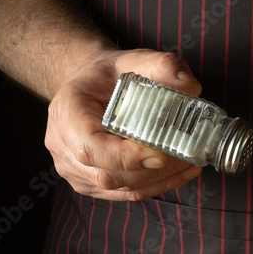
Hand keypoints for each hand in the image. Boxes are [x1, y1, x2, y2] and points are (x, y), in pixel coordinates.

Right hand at [45, 48, 203, 199]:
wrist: (92, 87)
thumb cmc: (109, 75)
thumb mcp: (133, 60)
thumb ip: (161, 65)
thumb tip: (190, 86)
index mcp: (66, 111)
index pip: (90, 147)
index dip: (125, 157)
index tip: (160, 155)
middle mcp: (62, 144)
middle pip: (106, 174)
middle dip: (151, 172)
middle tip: (186, 157)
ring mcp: (72, 168)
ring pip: (117, 188)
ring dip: (158, 181)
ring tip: (189, 163)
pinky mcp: (88, 183)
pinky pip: (123, 193)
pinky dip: (154, 186)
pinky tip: (179, 172)